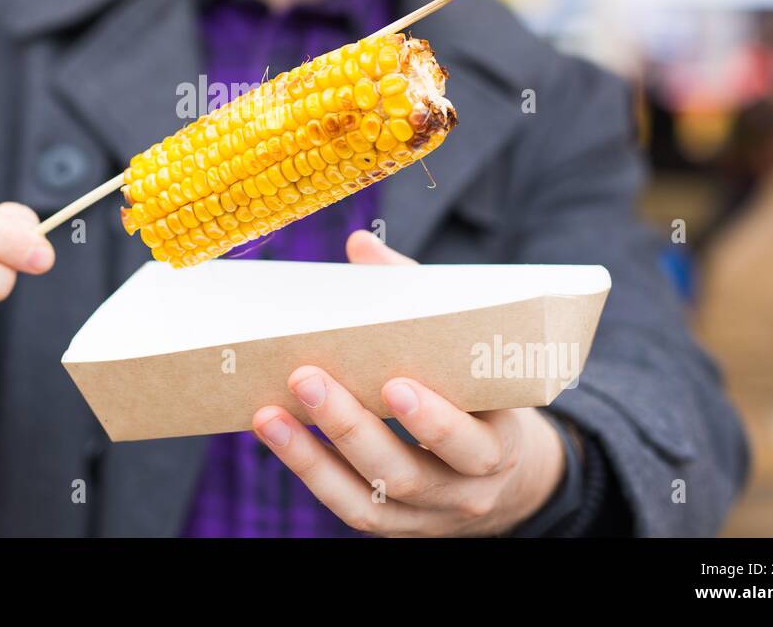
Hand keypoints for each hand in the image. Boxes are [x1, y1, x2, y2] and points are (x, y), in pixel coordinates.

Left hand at [248, 230, 566, 536]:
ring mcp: (430, 515)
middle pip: (409, 473)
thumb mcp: (470, 350)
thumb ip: (420, 297)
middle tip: (308, 379)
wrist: (503, 472)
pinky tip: (277, 435)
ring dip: (314, 457)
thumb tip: (361, 245)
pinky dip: (310, 472)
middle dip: (353, 428)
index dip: (435, 422)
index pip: (472, 442)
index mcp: (500, 441)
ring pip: (372, 498)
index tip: (395, 385)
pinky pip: (350, 507)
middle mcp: (469, 488)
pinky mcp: (396, 527)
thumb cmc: (480, 392)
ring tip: (270, 414)